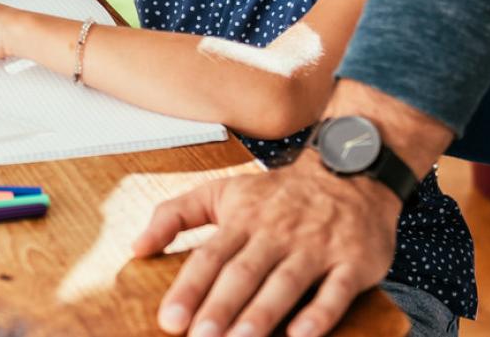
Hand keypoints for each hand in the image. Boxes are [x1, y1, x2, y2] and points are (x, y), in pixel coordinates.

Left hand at [130, 152, 400, 336]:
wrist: (350, 169)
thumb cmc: (278, 193)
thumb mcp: (222, 192)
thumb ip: (175, 215)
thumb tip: (137, 247)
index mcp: (243, 218)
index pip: (210, 256)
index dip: (189, 289)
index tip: (170, 319)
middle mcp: (277, 232)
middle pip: (244, 272)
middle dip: (220, 307)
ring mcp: (317, 246)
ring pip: (285, 282)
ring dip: (262, 314)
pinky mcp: (352, 261)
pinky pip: (336, 290)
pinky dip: (320, 313)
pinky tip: (301, 336)